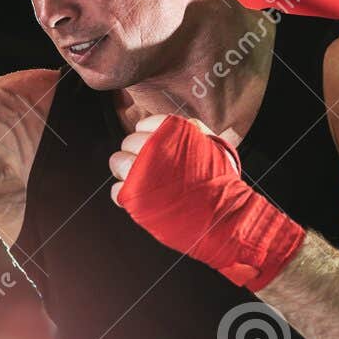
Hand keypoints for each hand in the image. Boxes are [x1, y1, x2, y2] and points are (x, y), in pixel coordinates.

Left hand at [108, 113, 239, 206]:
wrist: (222, 213)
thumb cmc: (219, 179)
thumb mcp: (212, 142)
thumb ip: (190, 129)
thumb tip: (167, 127)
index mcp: (172, 132)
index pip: (143, 125)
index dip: (147, 136)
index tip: (154, 145)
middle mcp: (154, 147)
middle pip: (128, 142)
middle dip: (135, 152)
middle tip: (148, 165)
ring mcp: (142, 172)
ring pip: (117, 162)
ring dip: (124, 170)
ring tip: (140, 180)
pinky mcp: (135, 196)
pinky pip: (116, 189)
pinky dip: (123, 193)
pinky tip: (139, 196)